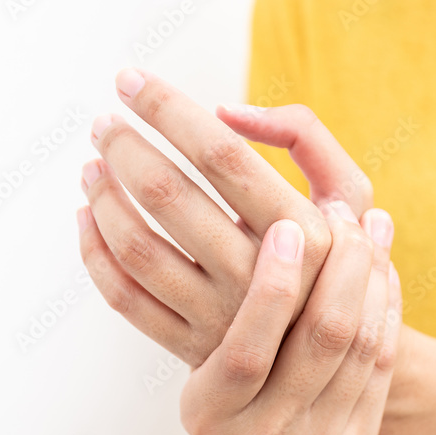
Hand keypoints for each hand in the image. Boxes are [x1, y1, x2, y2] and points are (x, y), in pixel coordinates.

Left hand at [78, 68, 372, 365]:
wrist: (331, 353)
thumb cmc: (334, 259)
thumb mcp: (349, 196)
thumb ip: (304, 136)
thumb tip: (225, 114)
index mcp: (301, 229)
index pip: (220, 153)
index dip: (167, 109)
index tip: (130, 80)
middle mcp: (259, 277)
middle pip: (167, 196)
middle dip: (124, 147)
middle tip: (103, 123)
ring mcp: (222, 319)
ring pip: (138, 250)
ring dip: (103, 198)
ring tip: (91, 166)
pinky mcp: (193, 348)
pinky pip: (125, 300)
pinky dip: (94, 254)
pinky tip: (87, 217)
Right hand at [179, 203, 401, 434]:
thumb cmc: (220, 417)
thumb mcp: (199, 379)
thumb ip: (216, 319)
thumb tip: (234, 224)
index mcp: (210, 417)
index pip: (245, 351)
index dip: (272, 288)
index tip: (287, 227)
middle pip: (321, 341)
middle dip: (341, 265)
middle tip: (342, 211)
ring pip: (360, 347)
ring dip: (371, 276)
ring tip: (372, 223)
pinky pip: (381, 364)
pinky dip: (386, 307)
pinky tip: (385, 267)